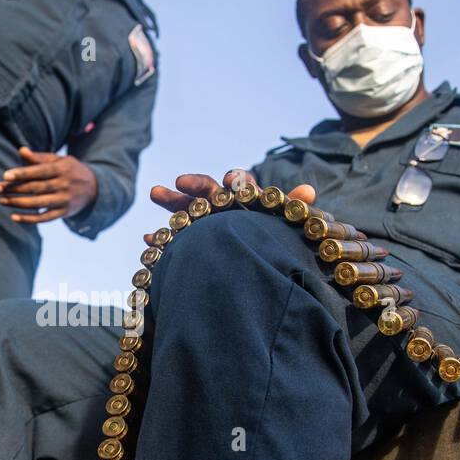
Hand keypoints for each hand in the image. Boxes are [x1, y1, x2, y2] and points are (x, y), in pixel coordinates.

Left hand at [0, 148, 97, 223]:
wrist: (94, 188)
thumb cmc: (70, 170)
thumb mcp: (59, 160)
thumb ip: (39, 158)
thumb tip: (21, 151)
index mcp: (62, 168)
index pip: (39, 171)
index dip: (22, 173)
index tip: (5, 175)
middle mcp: (64, 185)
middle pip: (35, 188)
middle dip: (14, 189)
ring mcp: (64, 200)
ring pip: (38, 203)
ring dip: (17, 203)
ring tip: (1, 200)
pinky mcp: (63, 213)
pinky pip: (44, 218)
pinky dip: (29, 219)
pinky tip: (14, 217)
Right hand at [143, 169, 315, 243]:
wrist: (265, 280)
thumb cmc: (279, 246)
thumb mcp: (287, 227)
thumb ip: (293, 209)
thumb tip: (309, 190)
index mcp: (247, 203)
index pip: (239, 186)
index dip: (233, 181)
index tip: (228, 179)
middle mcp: (225, 212)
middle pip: (206, 194)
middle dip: (191, 187)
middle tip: (178, 183)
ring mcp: (206, 229)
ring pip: (187, 213)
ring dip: (172, 204)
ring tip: (154, 193)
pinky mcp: (194, 248)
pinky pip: (176, 242)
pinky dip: (163, 240)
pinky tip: (150, 241)